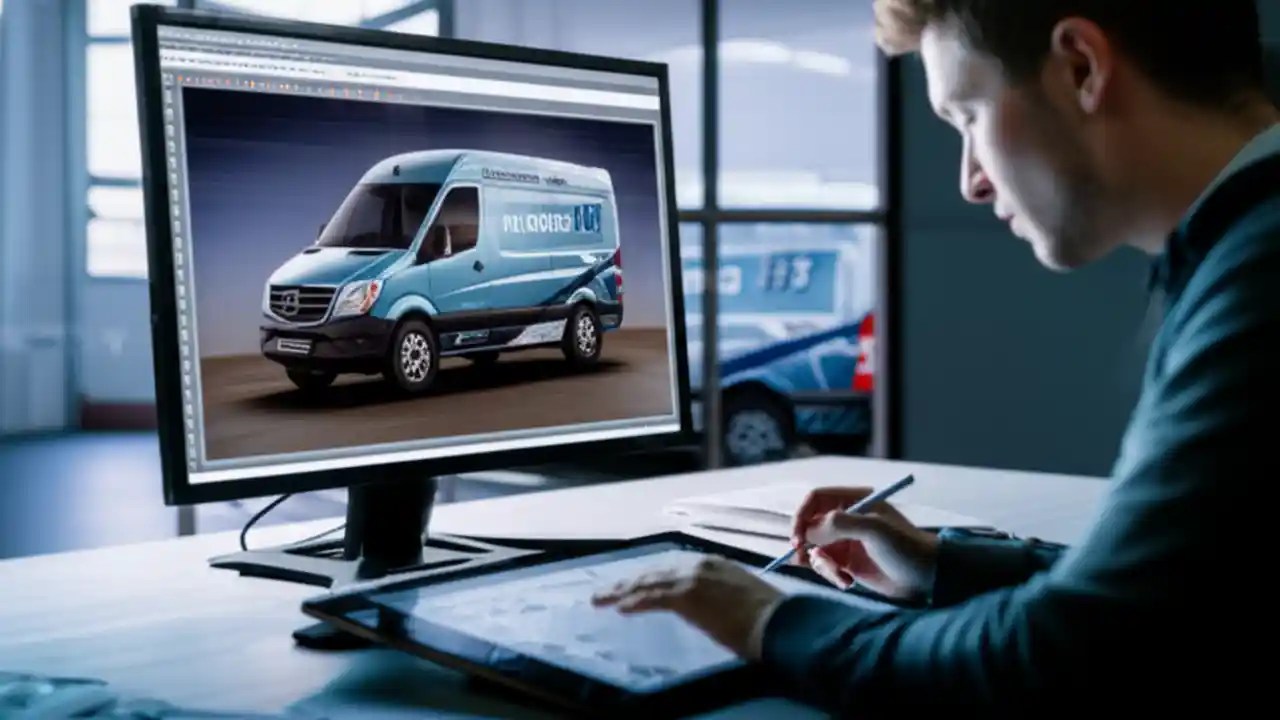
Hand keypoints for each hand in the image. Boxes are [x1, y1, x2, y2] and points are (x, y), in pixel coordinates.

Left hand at [591, 554, 783, 659]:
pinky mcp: (688, 595)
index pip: (671, 568)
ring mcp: (693, 578)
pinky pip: (653, 597)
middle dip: (628, 582)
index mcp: (714, 564)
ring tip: (602, 600)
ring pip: (648, 582)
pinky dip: (635, 602)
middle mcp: (700, 565)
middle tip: (606, 592)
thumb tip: (708, 609)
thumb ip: (718, 599)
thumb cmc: (768, 618)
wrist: (778, 622)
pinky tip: (621, 608)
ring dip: (622, 591)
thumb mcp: (740, 600)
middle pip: (655, 572)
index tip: (632, 585)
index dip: (649, 577)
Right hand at [790, 486, 939, 600]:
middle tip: (801, 558)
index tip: (797, 538)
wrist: (927, 578)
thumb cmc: (906, 548)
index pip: (815, 499)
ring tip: (840, 576)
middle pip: (809, 524)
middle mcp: (847, 518)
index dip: (801, 515)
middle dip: (804, 543)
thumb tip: (807, 531)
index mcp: (854, 501)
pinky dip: (830, 575)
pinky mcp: (847, 563)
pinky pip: (825, 566)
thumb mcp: (874, 530)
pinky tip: (848, 583)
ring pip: (814, 548)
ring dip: (821, 564)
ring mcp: (846, 541)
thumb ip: (839, 524)